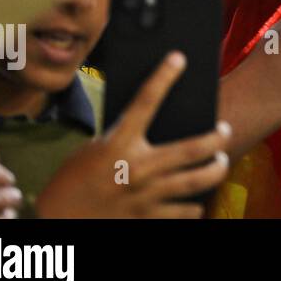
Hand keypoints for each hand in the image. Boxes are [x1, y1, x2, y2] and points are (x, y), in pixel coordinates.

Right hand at [35, 52, 230, 217]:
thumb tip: (154, 127)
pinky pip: (183, 213)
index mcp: (118, 145)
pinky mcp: (146, 220)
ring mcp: (144, 197)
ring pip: (197, 181)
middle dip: (217, 138)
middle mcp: (137, 169)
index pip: (145, 101)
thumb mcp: (94, 151)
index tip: (179, 58)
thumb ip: (124, 139)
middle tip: (225, 131)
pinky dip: (194, 207)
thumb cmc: (72, 183)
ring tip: (220, 163)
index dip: (163, 76)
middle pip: (193, 148)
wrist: (56, 222)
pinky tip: (196, 201)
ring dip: (216, 170)